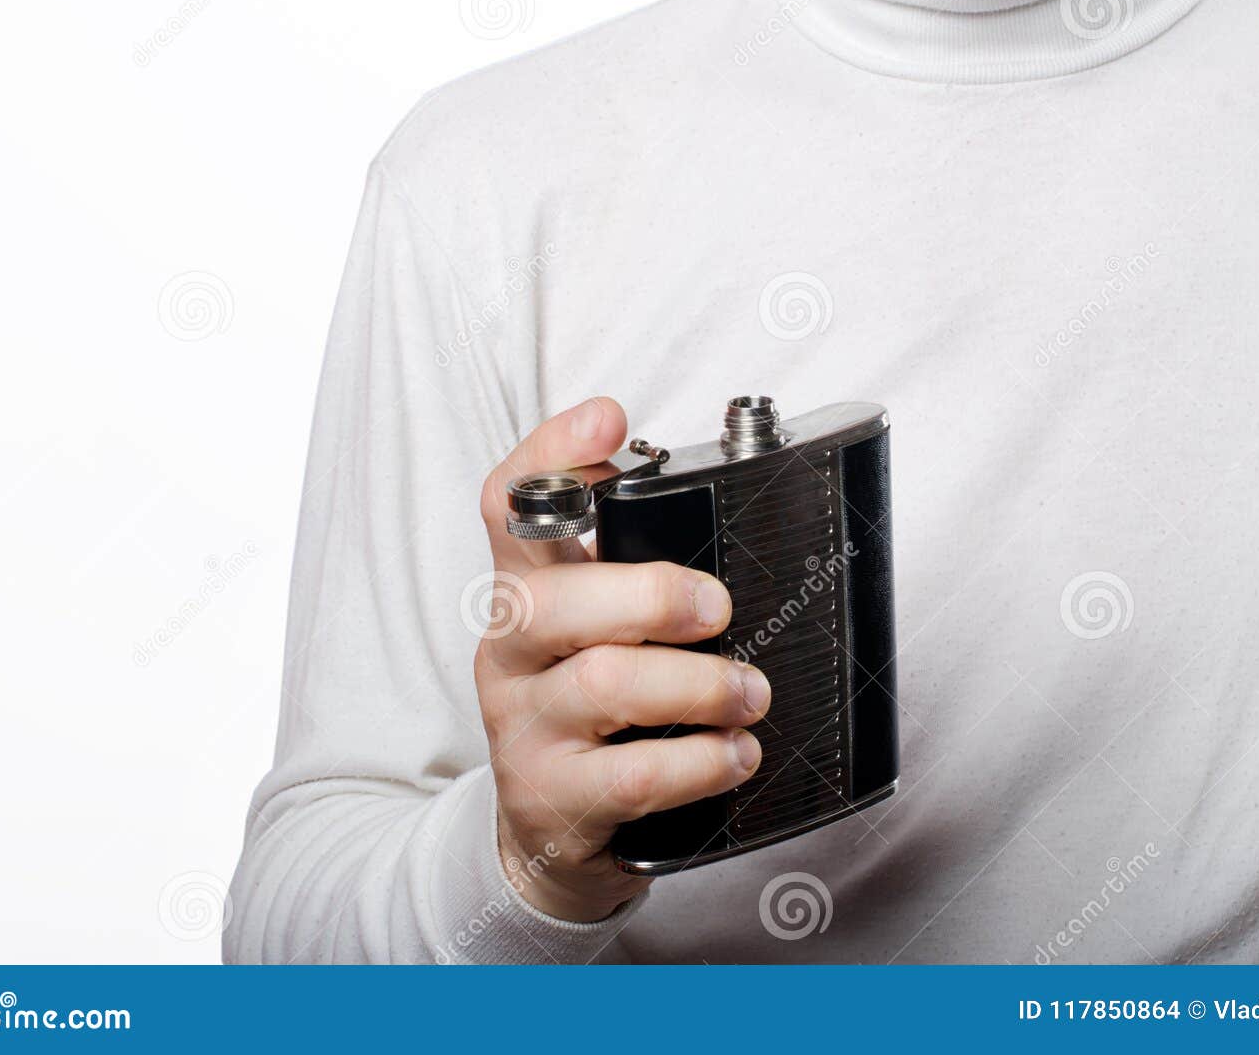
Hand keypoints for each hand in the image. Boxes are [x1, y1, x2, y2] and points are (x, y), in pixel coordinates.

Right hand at [473, 397, 768, 922]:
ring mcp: (523, 727)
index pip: (508, 504)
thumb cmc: (596, 718)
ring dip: (698, 685)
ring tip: (750, 693)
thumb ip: (641, 579)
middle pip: (549, 598)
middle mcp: (510, 652)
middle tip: (718, 606)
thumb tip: (737, 533)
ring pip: (602, 685)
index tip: (609, 420)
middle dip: (649, 592)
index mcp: (526, 592)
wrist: (549, 837)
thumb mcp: (599, 637)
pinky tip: (736, 754)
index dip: (549, 453)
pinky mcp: (551, 799)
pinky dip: (700, 761)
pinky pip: (632, 777)